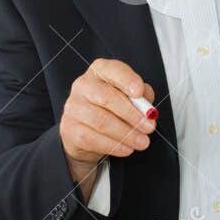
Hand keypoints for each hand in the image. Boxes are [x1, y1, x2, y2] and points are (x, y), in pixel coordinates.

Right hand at [60, 59, 156, 196]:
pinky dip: (114, 146)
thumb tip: (148, 107)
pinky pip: (93, 139)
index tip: (139, 92)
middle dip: (132, 114)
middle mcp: (83, 85)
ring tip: (142, 142)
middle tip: (149, 127)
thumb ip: (140, 97)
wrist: (85, 133)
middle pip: (107, 97)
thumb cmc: (110, 109)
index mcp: (99, 71)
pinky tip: (126, 148)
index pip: (112, 70)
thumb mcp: (128, 97)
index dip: (127, 80)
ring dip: (126, 134)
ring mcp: (73, 107)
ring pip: (101, 121)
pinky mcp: (69, 129)